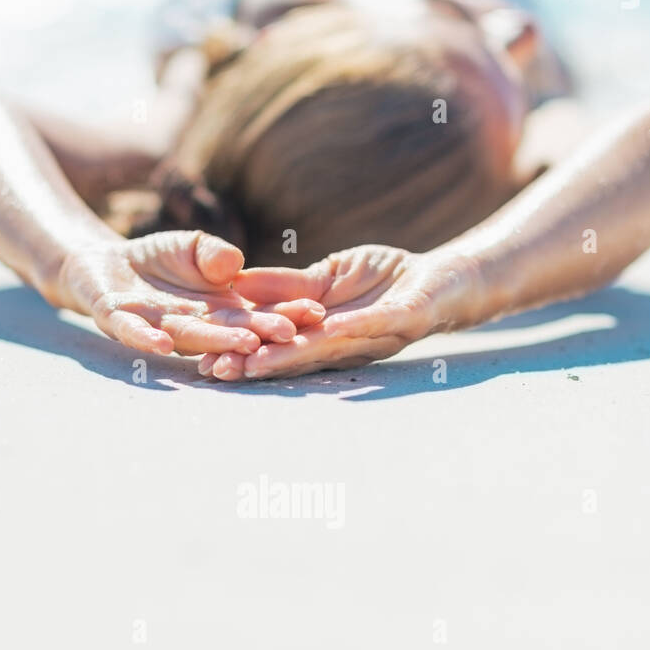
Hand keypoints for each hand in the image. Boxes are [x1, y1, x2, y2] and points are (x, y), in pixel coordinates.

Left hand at [58, 230, 324, 357]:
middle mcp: (193, 325)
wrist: (101, 265)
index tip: (316, 312)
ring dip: (216, 343)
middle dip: (260, 335)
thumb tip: (234, 264)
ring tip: (242, 347)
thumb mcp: (194, 246)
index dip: (284, 313)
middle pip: (230, 331)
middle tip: (290, 336)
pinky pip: (134, 333)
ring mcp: (156, 326)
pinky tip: (163, 345)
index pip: (256, 312)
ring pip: (190, 337)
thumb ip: (214, 254)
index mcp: (217, 309)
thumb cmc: (157, 259)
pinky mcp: (118, 321)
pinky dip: (148, 339)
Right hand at [198, 245, 469, 379]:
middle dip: (253, 365)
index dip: (240, 353)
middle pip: (293, 358)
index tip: (203, 360)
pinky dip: (350, 328)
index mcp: (324, 335)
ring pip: (326, 349)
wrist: (447, 279)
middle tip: (215, 373)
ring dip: (290, 358)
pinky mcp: (404, 320)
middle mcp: (346, 345)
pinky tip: (326, 328)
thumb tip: (243, 284)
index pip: (276, 346)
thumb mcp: (330, 276)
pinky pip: (374, 325)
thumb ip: (294, 285)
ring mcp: (375, 336)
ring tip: (255, 363)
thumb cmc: (388, 280)